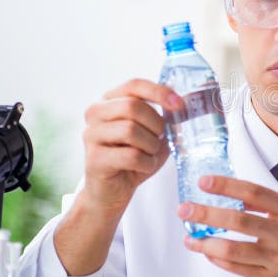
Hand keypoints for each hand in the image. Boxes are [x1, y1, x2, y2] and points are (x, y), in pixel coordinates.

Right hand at [82, 78, 182, 212]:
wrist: (112, 191)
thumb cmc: (133, 158)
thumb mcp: (152, 133)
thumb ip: (165, 117)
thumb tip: (187, 104)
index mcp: (109, 101)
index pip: (134, 85)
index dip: (159, 92)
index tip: (179, 104)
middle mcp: (95, 114)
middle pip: (132, 106)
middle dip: (155, 124)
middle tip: (161, 138)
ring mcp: (91, 136)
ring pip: (130, 130)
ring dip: (151, 145)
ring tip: (150, 154)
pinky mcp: (94, 160)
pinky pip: (131, 156)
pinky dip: (146, 162)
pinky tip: (144, 167)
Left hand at [179, 176, 277, 276]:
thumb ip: (273, 206)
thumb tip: (240, 199)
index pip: (254, 193)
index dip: (227, 186)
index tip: (204, 181)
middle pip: (238, 221)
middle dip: (207, 214)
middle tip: (185, 209)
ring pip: (234, 250)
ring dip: (206, 243)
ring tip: (190, 239)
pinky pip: (240, 269)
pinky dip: (221, 261)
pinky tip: (209, 253)